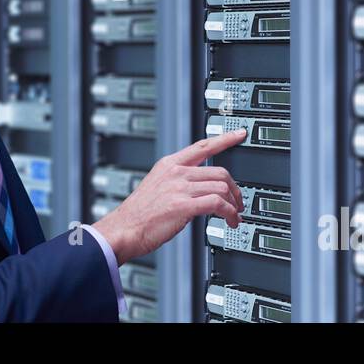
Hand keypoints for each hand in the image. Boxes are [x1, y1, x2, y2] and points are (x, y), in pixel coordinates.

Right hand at [92, 128, 247, 265]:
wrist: (123, 229)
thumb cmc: (138, 214)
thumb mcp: (156, 185)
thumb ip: (176, 180)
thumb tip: (199, 186)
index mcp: (169, 164)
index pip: (202, 146)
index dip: (225, 138)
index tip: (239, 133)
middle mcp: (175, 172)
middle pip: (219, 171)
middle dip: (234, 189)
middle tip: (237, 202)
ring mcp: (178, 188)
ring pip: (221, 188)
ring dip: (234, 204)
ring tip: (234, 215)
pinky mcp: (182, 206)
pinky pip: (217, 204)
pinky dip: (229, 213)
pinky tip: (229, 220)